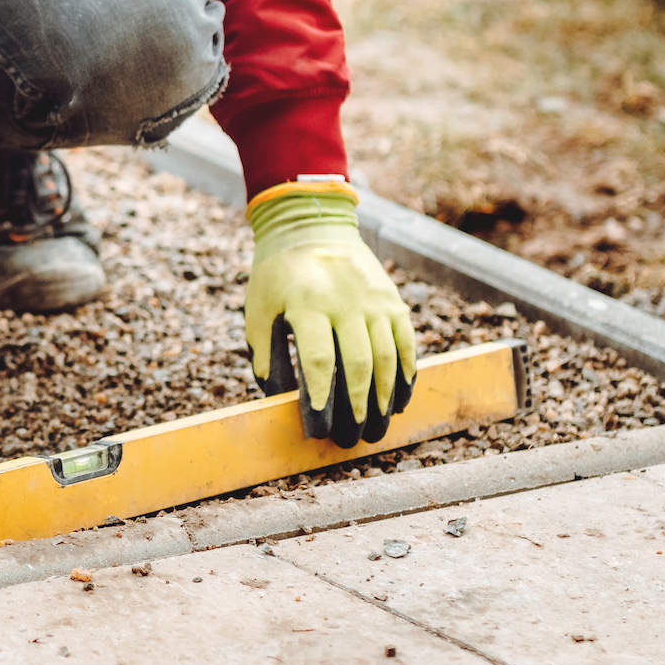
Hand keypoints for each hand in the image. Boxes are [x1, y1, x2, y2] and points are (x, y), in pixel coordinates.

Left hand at [244, 181, 416, 447]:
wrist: (311, 227)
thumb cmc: (277, 276)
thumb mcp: (258, 307)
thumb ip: (265, 351)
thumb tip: (276, 398)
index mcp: (307, 303)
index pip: (320, 357)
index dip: (322, 395)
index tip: (320, 425)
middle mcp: (345, 302)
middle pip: (359, 363)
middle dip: (357, 406)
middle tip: (351, 438)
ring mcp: (374, 301)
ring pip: (386, 357)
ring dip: (383, 398)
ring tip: (376, 427)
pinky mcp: (392, 301)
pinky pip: (406, 343)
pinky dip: (405, 374)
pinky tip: (399, 399)